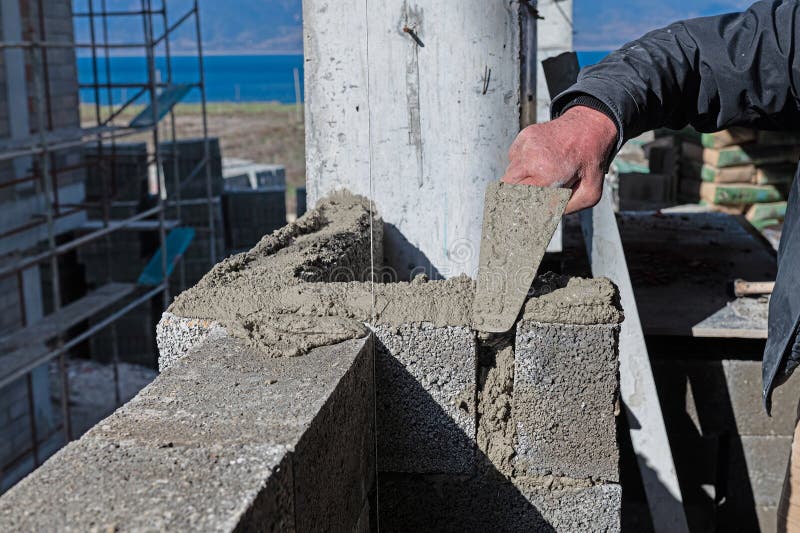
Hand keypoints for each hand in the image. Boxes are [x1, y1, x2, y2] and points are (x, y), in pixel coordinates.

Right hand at [501, 106, 617, 212]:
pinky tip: (538, 161)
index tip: (514, 215)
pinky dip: (521, 163)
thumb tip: (542, 218)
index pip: (517, 198)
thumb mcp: (589, 194)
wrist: (591, 126)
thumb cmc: (591, 162)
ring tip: (540, 175)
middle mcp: (532, 158)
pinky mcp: (524, 136)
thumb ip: (565, 209)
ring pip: (509, 171)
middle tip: (527, 198)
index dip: (515, 207)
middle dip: (515, 194)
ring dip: (520, 178)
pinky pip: (513, 157)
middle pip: (507, 186)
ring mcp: (526, 145)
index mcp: (547, 174)